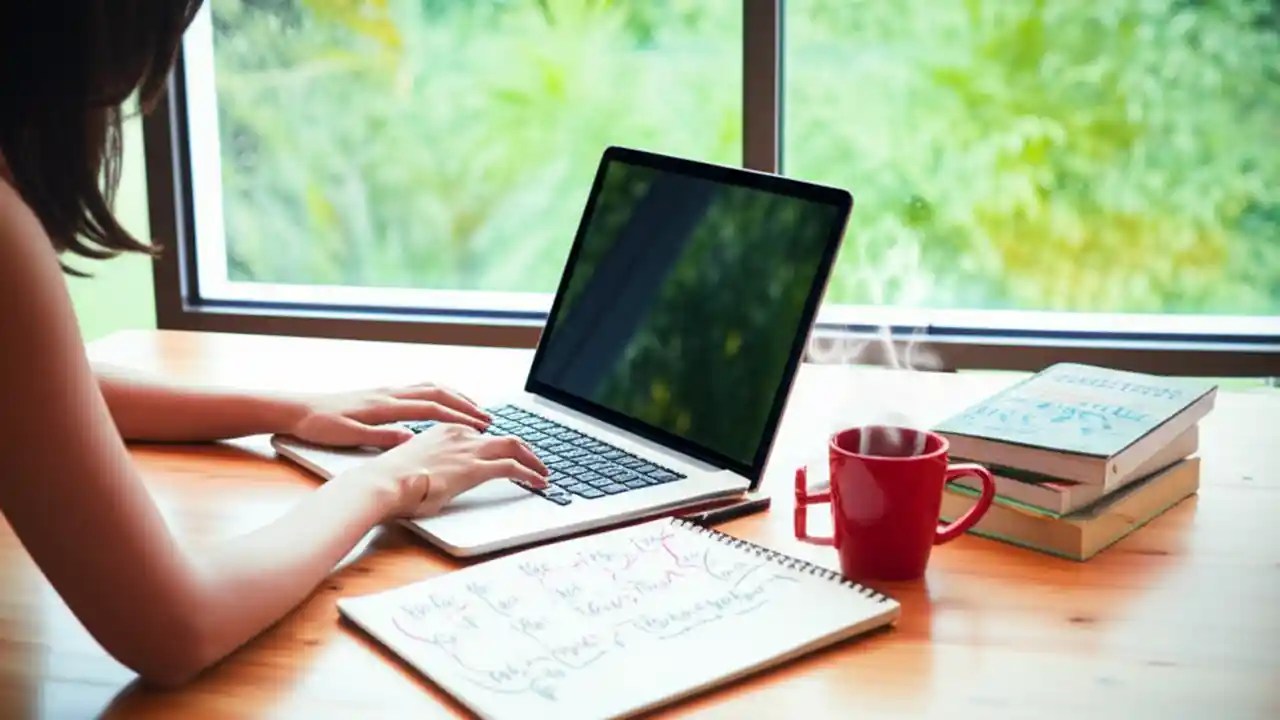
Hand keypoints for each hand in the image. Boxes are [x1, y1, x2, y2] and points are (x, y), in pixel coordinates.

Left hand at [284, 383, 489, 448]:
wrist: (297, 408)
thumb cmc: (319, 425)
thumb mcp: (348, 436)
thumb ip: (381, 437)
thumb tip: (412, 438)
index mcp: (384, 405)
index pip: (431, 408)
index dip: (459, 417)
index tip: (480, 427)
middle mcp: (389, 393)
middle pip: (438, 392)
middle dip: (465, 404)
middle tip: (488, 418)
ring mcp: (386, 390)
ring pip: (430, 387)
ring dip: (455, 396)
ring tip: (474, 409)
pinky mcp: (381, 392)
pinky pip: (418, 388)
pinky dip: (439, 393)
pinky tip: (443, 402)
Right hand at [345, 423, 549, 518]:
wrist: (382, 483)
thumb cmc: (390, 481)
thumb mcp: (413, 467)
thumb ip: (429, 467)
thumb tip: (430, 477)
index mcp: (444, 430)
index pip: (481, 434)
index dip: (498, 445)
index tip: (506, 455)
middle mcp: (459, 434)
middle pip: (503, 436)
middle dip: (524, 449)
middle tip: (536, 462)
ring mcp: (468, 449)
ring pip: (514, 447)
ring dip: (533, 460)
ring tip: (543, 473)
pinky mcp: (474, 467)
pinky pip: (513, 468)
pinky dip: (530, 473)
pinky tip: (539, 483)